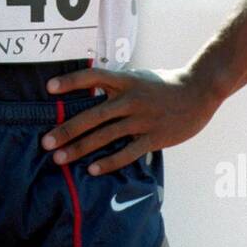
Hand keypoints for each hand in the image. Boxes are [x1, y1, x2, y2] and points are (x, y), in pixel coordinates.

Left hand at [42, 66, 218, 173]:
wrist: (200, 91)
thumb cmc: (165, 84)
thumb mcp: (139, 77)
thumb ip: (117, 84)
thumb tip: (91, 88)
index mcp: (126, 81)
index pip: (94, 77)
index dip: (71, 81)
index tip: (49, 88)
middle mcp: (131, 99)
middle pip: (93, 115)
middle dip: (67, 130)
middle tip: (46, 142)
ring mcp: (142, 120)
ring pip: (105, 136)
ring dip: (80, 149)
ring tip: (60, 159)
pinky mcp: (154, 138)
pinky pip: (127, 152)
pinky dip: (109, 162)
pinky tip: (93, 170)